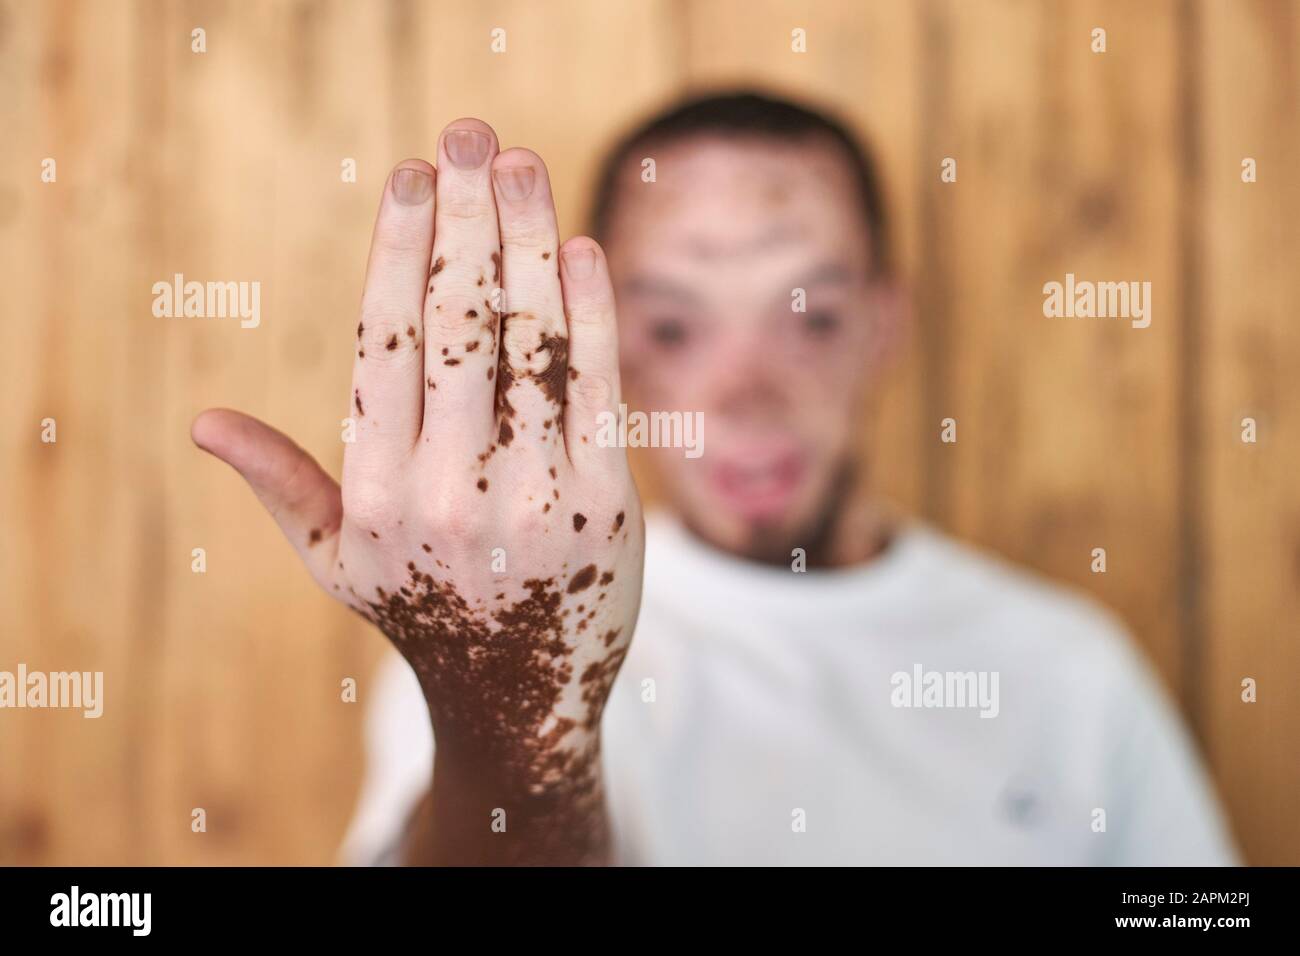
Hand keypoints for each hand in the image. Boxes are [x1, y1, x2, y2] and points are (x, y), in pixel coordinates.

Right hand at [192, 118, 643, 863]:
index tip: (413, 177)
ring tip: (524, 164)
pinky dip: (590, 316)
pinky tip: (578, 250)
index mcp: (376, 495)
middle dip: (466, 219)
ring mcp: (532, 501)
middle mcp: (449, 495)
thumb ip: (281, 483)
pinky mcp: (602, 507)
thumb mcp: (341, 558)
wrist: (521, 702)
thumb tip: (203, 422)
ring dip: (528, 242)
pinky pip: (597, 393)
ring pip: (530, 347)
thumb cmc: (424, 610)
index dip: (400, 253)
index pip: (385, 347)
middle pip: (457, 329)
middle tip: (471, 134)